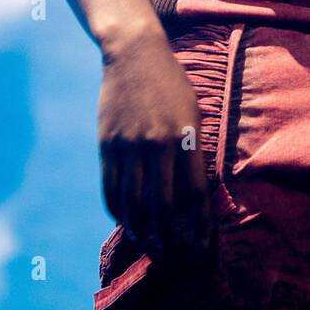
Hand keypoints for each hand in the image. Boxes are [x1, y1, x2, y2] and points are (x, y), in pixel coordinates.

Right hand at [98, 26, 210, 255]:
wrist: (134, 54)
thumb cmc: (171, 85)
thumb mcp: (192, 113)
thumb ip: (193, 152)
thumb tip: (195, 196)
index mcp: (185, 137)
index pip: (194, 194)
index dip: (199, 225)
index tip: (203, 245)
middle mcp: (156, 145)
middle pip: (163, 208)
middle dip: (171, 239)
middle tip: (176, 255)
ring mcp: (128, 147)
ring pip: (133, 205)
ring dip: (143, 233)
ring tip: (151, 247)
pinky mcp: (107, 146)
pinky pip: (111, 190)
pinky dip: (119, 213)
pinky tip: (128, 223)